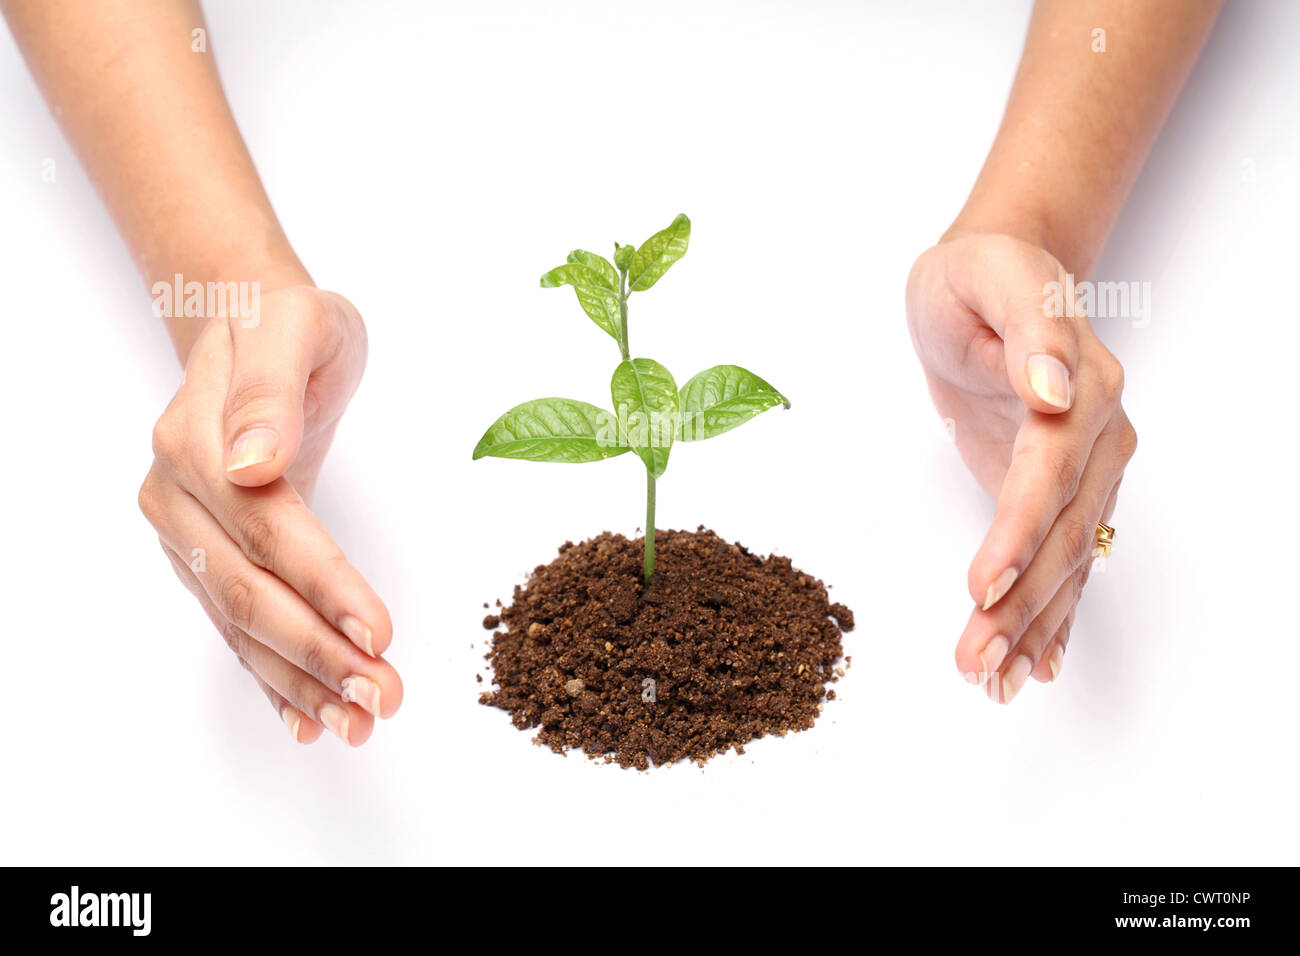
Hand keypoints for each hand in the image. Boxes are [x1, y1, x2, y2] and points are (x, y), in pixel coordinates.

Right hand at [138, 286, 401, 742]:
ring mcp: (185, 532)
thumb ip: (272, 388)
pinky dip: (271, 676)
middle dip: (317, 652)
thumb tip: (251, 462)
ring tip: (356, 724)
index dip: (322, 586)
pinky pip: (235, 623)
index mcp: (196, 441)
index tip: (376, 633)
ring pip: (240, 621)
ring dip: (299, 680)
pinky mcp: (206, 554)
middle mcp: (177, 495)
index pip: (266, 529)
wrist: (252, 327)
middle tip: (378, 697)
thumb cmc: (289, 324)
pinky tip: (305, 718)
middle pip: (249, 590)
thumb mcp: (297, 324)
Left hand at [906, 234, 1136, 702]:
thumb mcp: (993, 278)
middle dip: (1020, 604)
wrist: (992, 281)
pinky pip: (1067, 557)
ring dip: (1032, 625)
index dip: (1019, 532)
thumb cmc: (980, 277)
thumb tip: (1054, 389)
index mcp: (1083, 385)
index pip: (1050, 473)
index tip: (984, 586)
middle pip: (1062, 532)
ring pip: (1067, 559)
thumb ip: (1030, 332)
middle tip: (976, 662)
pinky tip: (1035, 664)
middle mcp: (1098, 435)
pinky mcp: (1064, 490)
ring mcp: (1088, 469)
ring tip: (992, 682)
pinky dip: (1052, 615)